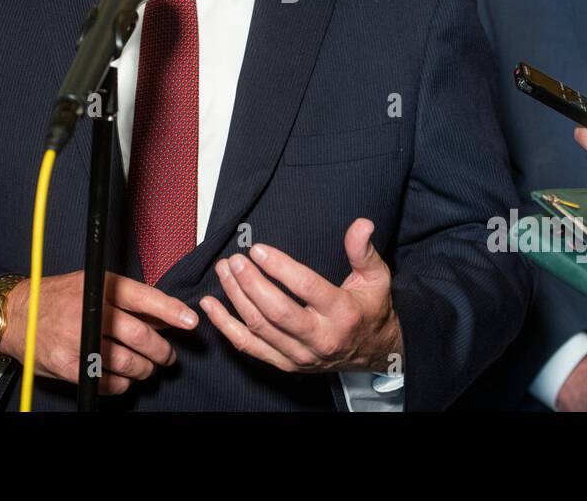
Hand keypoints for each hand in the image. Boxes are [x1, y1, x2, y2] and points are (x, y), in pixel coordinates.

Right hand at [1, 271, 198, 395]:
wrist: (20, 316)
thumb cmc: (60, 297)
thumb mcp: (95, 285)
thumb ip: (131, 300)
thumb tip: (168, 317)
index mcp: (100, 287)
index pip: (144, 298)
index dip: (171, 311)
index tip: (190, 322)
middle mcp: (90, 312)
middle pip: (140, 336)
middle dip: (162, 350)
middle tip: (168, 356)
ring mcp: (79, 341)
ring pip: (129, 362)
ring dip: (145, 369)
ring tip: (147, 368)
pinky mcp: (70, 366)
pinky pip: (109, 382)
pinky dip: (122, 384)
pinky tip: (123, 378)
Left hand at [199, 218, 402, 374]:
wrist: (372, 353)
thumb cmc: (371, 308)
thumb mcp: (376, 278)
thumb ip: (364, 251)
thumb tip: (362, 223)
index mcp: (342, 313)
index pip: (306, 288)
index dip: (280, 268)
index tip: (258, 249)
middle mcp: (320, 338)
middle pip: (276, 311)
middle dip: (250, 283)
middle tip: (235, 260)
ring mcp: (300, 355)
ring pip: (259, 327)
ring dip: (235, 298)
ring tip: (223, 271)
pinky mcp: (285, 364)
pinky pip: (249, 346)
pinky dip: (225, 326)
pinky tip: (210, 305)